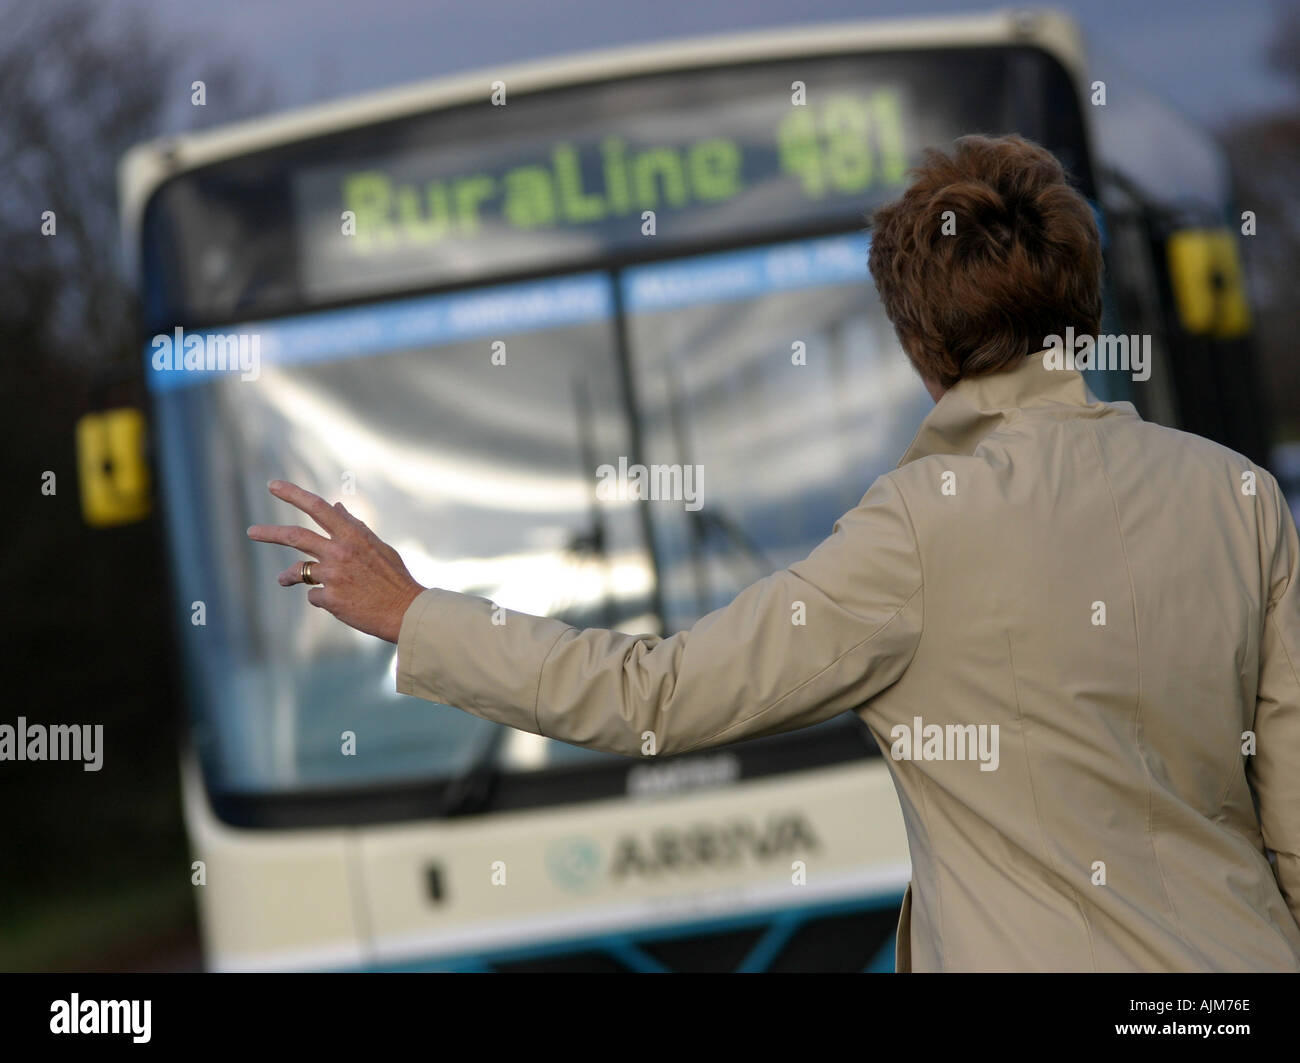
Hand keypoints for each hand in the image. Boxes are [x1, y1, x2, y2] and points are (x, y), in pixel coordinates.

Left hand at [247, 480, 424, 642]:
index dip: (293, 494)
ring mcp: (334, 576)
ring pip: (298, 571)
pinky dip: (322, 597)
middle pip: (295, 536)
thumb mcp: (378, 547)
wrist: (405, 612)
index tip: (273, 486)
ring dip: (287, 576)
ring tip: (282, 580)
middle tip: (251, 532)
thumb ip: (355, 527)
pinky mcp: (331, 600)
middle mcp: (340, 552)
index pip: (318, 507)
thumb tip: (337, 506)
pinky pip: (314, 595)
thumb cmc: (394, 579)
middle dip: (269, 533)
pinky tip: (339, 603)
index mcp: (353, 535)